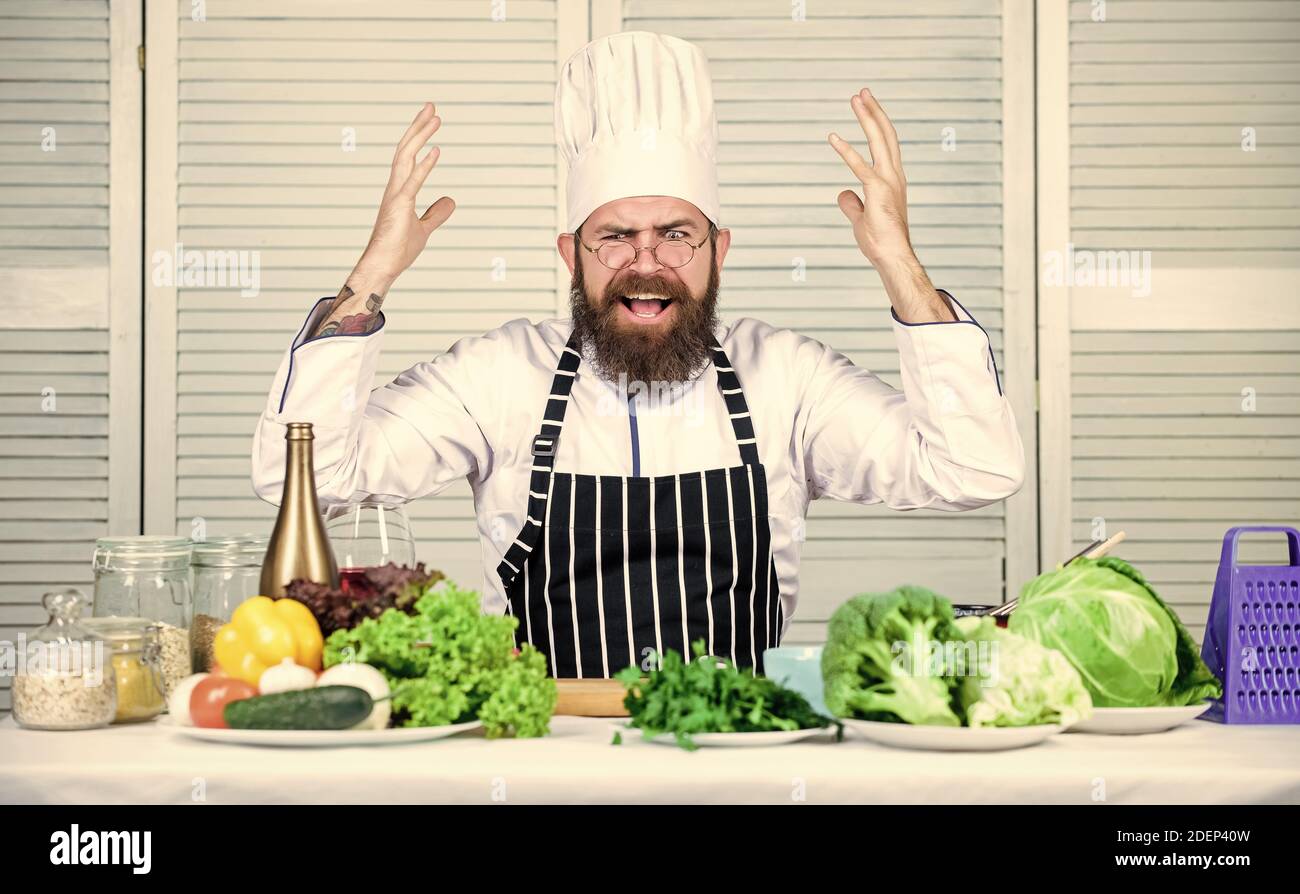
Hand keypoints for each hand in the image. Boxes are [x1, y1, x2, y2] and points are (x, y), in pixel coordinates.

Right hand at [355, 102, 456, 283]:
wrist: (382, 267)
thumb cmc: (398, 250)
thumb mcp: (425, 229)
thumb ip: (436, 213)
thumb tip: (450, 199)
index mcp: (399, 190)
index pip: (408, 157)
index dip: (419, 137)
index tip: (430, 119)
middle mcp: (395, 187)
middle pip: (405, 150)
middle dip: (418, 127)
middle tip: (431, 107)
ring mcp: (395, 195)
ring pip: (405, 158)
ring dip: (420, 136)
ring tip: (434, 118)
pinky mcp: (399, 207)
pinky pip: (413, 182)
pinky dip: (424, 166)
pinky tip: (435, 151)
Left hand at [828, 88, 914, 269]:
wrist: (892, 256)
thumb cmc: (880, 240)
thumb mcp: (860, 218)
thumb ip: (852, 203)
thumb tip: (842, 193)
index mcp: (893, 179)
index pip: (886, 144)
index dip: (877, 124)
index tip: (867, 107)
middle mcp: (894, 175)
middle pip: (886, 135)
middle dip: (874, 111)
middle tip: (862, 92)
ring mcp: (888, 181)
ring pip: (879, 140)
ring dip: (867, 117)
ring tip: (855, 98)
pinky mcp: (878, 191)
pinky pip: (860, 167)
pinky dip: (846, 151)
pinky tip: (833, 138)